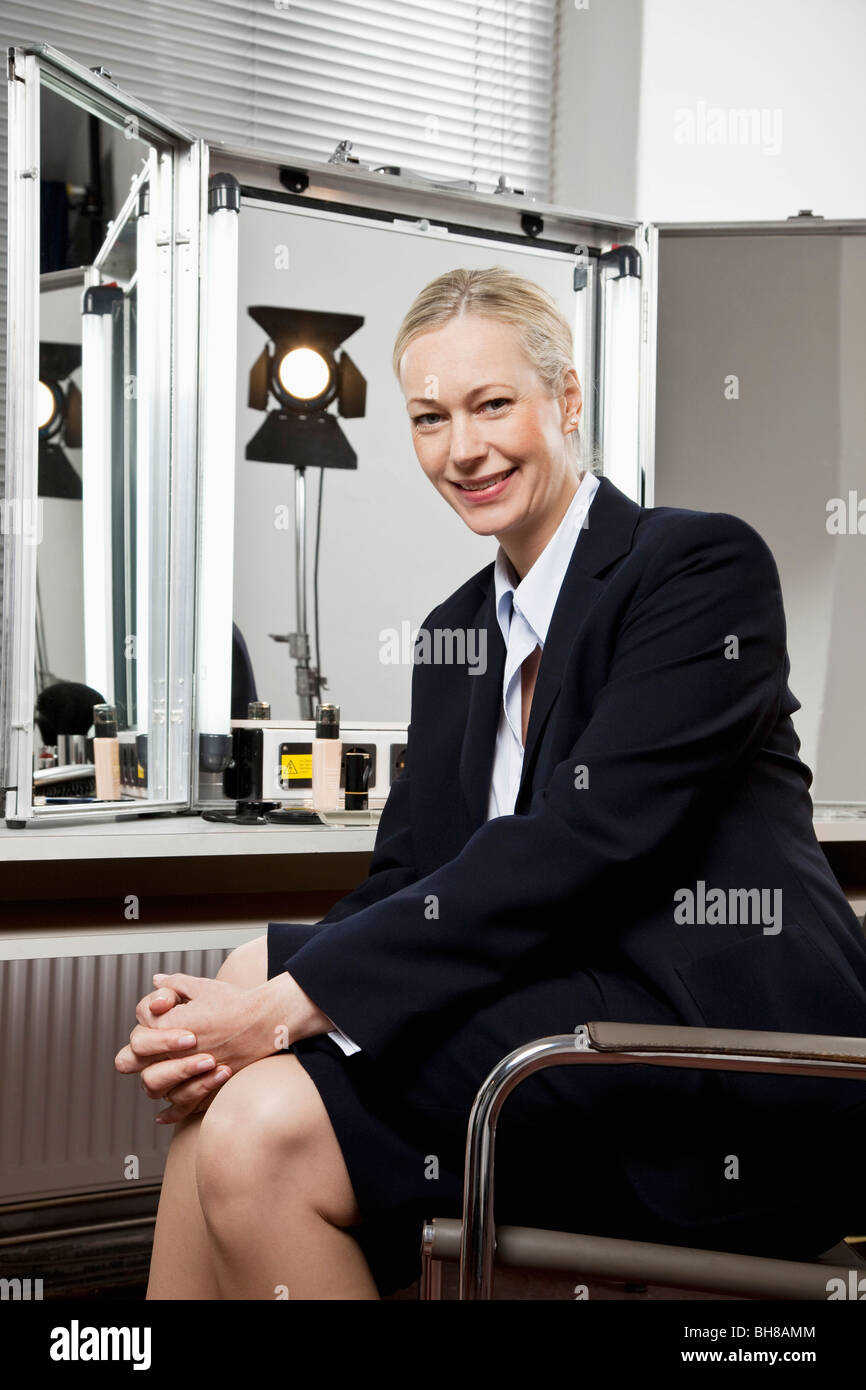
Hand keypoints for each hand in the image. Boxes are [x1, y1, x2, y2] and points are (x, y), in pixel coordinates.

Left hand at [115, 970, 333, 1123]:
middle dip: (142, 1049)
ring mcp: (185, 1074)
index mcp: (166, 1024)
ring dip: (157, 1075)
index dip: (153, 1009)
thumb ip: (174, 985)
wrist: (267, 1021)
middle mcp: (170, 1052)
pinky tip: (163, 1115)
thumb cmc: (236, 1003)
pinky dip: (169, 1113)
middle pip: (131, 1058)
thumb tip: (157, 982)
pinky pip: (178, 1108)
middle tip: (159, 1042)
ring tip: (171, 1065)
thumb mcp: (202, 986)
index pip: (141, 1020)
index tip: (171, 1004)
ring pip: (151, 1085)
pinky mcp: (203, 1090)